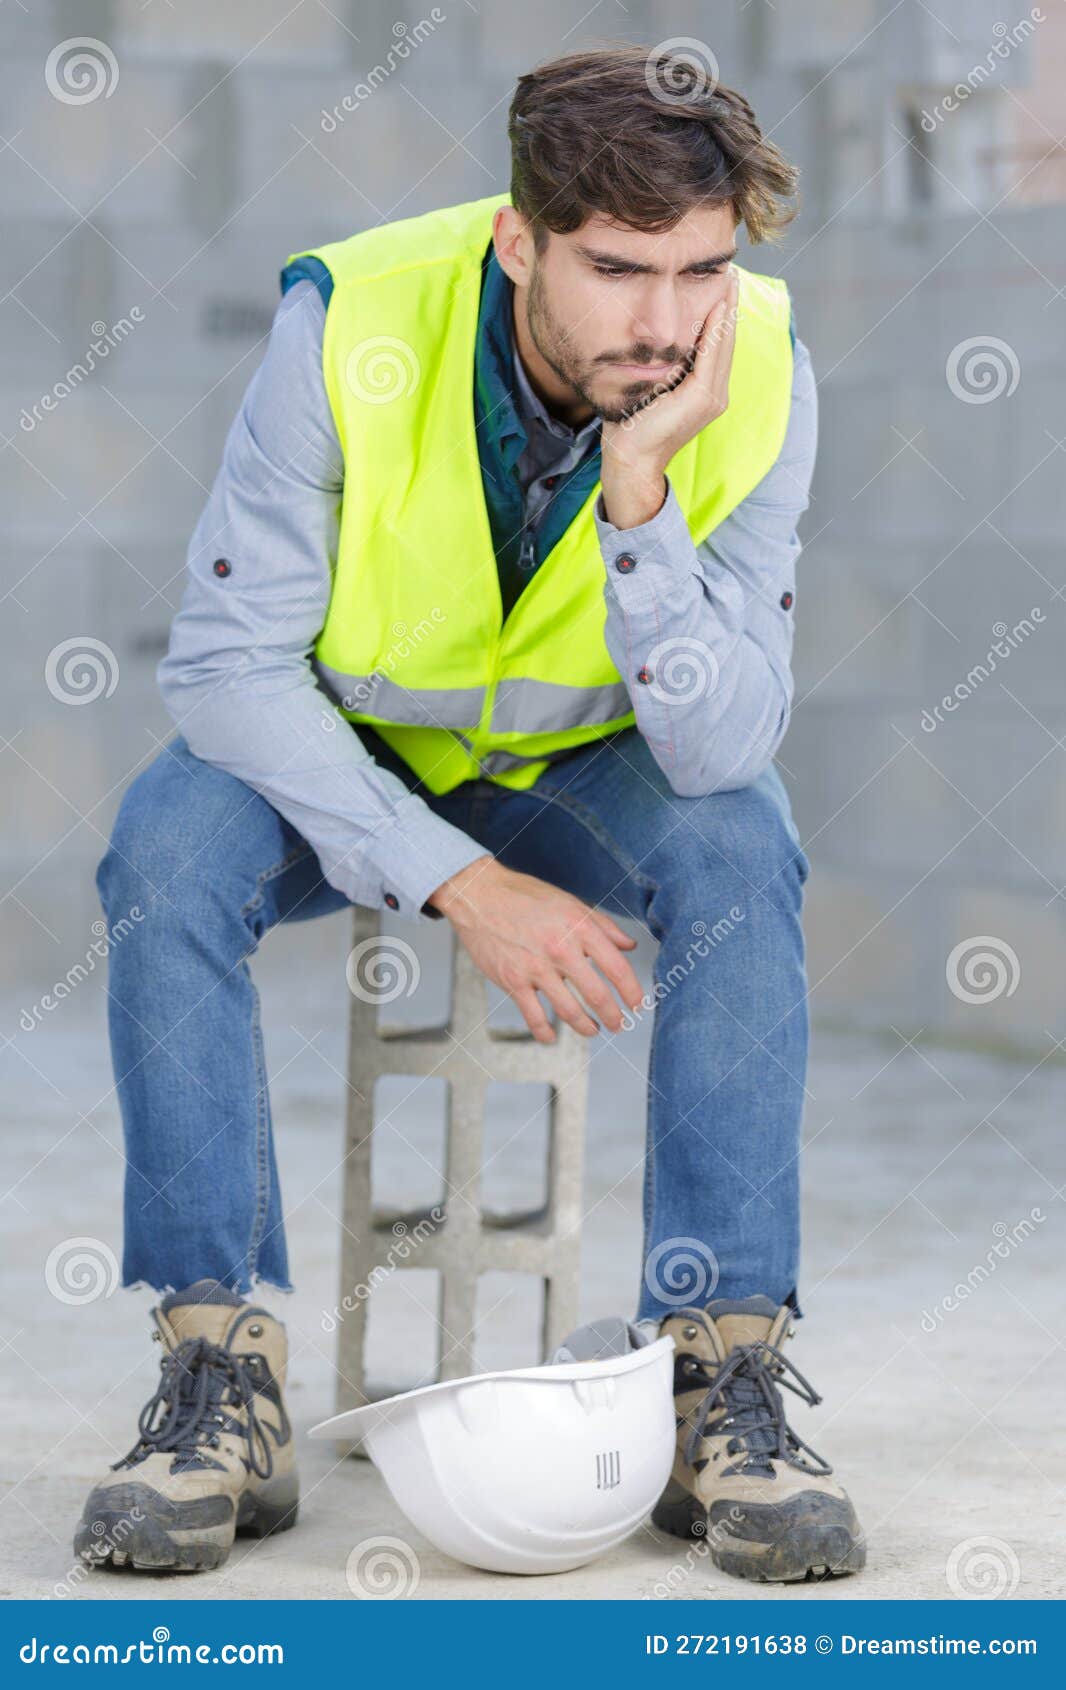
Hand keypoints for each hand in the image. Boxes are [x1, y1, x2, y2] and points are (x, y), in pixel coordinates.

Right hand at [427, 856, 642, 1042]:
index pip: (616, 967)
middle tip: (619, 1025)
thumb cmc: (524, 896)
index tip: (638, 1003)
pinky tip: (551, 1037)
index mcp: (579, 927)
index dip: (632, 991)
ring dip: (586, 1027)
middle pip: (597, 995)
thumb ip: (602, 926)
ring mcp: (536, 968)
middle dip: (613, 1016)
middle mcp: (561, 949)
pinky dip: (545, 1033)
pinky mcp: (513, 981)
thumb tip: (628, 946)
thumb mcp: (570, 902)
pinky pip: (534, 1017)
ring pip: (569, 1011)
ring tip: (593, 1030)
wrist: (479, 895)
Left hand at [599, 265, 739, 529]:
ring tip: (728, 277)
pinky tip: (717, 303)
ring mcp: (712, 396)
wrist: (630, 459)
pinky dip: (716, 327)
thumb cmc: (633, 425)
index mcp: (705, 389)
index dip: (721, 311)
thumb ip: (662, 364)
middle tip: (729, 269)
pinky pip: (712, 354)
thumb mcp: (650, 386)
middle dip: (728, 303)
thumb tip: (654, 337)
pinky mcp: (702, 398)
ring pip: (723, 342)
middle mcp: (715, 392)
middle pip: (726, 338)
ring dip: (727, 308)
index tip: (719, 280)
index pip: (717, 342)